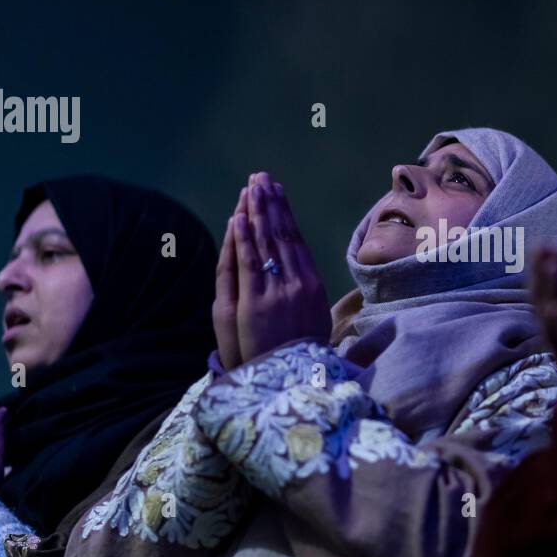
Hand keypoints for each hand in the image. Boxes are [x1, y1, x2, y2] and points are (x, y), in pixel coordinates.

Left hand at [213, 172, 330, 368]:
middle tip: (262, 178)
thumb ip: (308, 295)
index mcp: (313, 284)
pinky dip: (244, 238)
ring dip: (258, 212)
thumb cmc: (305, 353)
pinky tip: (240, 217)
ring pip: (266, 244)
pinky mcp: (256, 302)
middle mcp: (297, 282)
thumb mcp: (316, 319)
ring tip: (251, 187)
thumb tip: (305, 276)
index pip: (296, 240)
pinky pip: (249, 263)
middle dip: (271, 204)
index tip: (278, 192)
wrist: (296, 379)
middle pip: (281, 235)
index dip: (285, 214)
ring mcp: (277, 291)